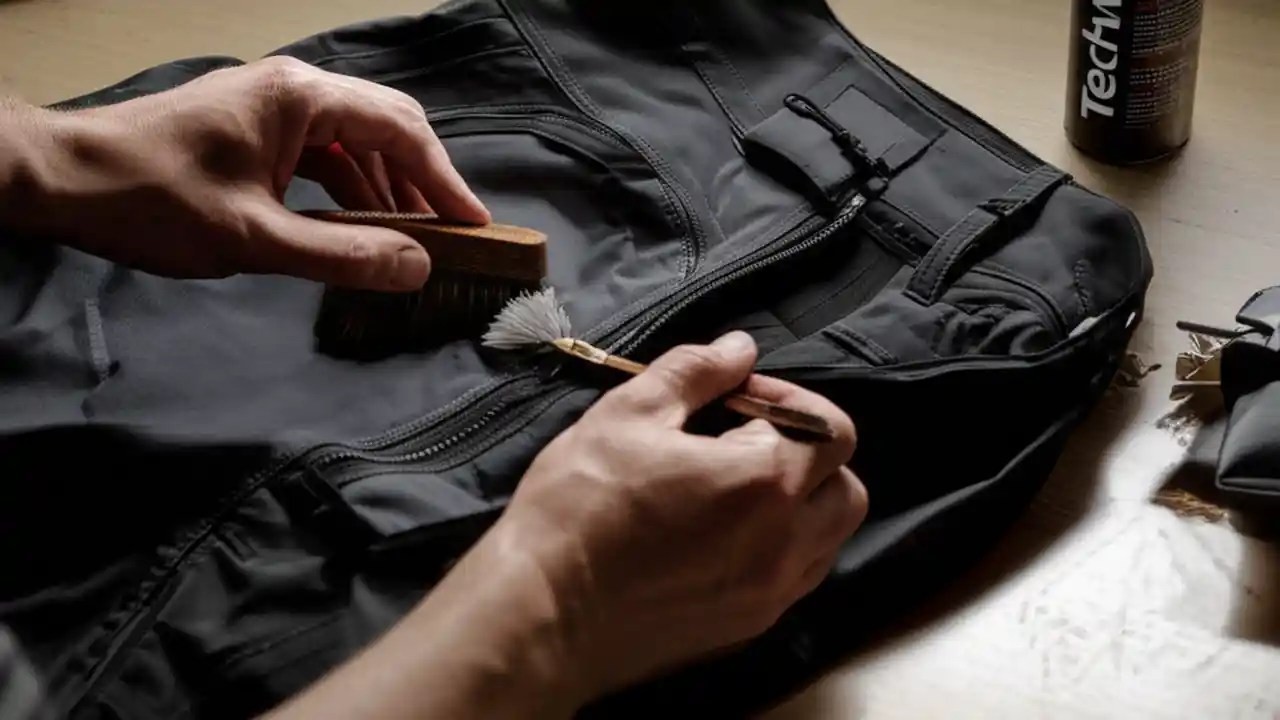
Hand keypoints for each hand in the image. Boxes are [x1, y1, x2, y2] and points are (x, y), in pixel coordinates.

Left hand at [1, 56, 488, 289]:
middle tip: (454, 235)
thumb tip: (419, 267)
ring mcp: (271, 106)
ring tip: (411, 242)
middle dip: (422, 184)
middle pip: (385, 128)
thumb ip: (344, 255)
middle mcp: (294, 89)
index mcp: (302, 97)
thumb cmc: (152, 200)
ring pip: (354, 144)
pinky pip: (321, 155)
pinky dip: (347, 192)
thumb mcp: (255, 238)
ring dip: (384, 191)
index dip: (445, 181)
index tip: (477, 226)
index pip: (401, 130)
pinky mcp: (253, 130)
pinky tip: (356, 230)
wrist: (62, 179)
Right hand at [262, 332, 866, 719]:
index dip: (785, 398)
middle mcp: (786, 543)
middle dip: (807, 454)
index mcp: (765, 482)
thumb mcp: (628, 414)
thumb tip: (738, 348)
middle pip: (844, 487)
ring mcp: (770, 593)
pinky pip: (793, 578)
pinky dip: (778, 546)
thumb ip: (695, 371)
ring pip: (826, 538)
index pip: (827, 426)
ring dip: (799, 503)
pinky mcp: (746, 626)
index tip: (735, 398)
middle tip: (742, 441)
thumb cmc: (579, 507)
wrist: (542, 612)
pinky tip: (719, 534)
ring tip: (731, 488)